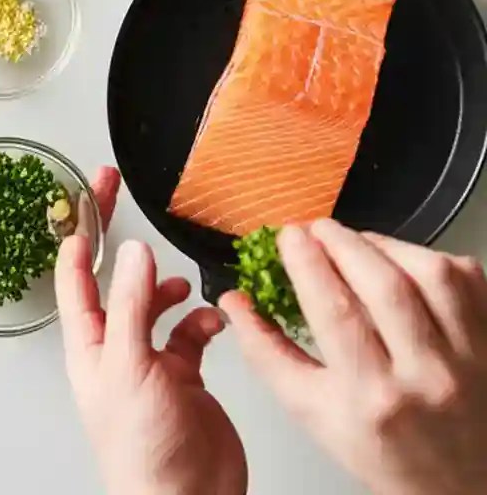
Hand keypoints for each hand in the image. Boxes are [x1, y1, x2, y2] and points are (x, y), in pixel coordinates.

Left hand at [56, 167, 245, 494]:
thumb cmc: (143, 450)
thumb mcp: (130, 366)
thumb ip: (130, 306)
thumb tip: (130, 251)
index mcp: (88, 344)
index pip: (75, 273)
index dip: (79, 228)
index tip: (88, 188)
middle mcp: (115, 348)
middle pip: (112, 279)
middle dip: (116, 238)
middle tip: (118, 191)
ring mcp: (149, 361)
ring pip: (154, 303)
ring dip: (168, 287)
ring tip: (184, 284)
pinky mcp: (183, 375)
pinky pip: (190, 333)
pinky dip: (203, 320)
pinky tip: (213, 321)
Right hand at [220, 220, 486, 494]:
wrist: (456, 480)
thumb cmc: (384, 450)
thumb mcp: (311, 412)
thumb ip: (267, 354)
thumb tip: (235, 304)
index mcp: (372, 397)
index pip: (337, 311)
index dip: (309, 263)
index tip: (289, 237)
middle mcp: (427, 375)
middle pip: (385, 284)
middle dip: (343, 242)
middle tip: (317, 229)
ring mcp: (469, 356)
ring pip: (432, 273)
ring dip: (386, 244)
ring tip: (356, 244)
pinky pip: (467, 278)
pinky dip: (430, 258)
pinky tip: (402, 262)